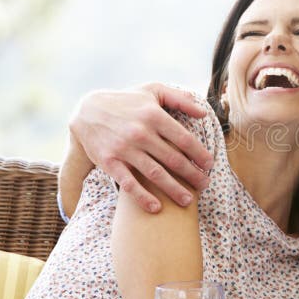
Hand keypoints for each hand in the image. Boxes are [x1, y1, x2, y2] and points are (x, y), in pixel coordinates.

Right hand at [69, 83, 213, 211]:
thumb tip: (204, 112)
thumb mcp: (153, 90)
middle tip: (205, 185)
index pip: (184, 139)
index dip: (199, 154)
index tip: (210, 165)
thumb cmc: (127, 101)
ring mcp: (124, 149)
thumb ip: (180, 98)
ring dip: (174, 189)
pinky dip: (143, 197)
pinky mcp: (110, 162)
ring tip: (188, 201)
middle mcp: (140, 133)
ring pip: (155, 174)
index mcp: (154, 116)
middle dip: (192, 175)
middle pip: (173, 159)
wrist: (88, 111)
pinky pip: (129, 183)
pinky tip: (156, 208)